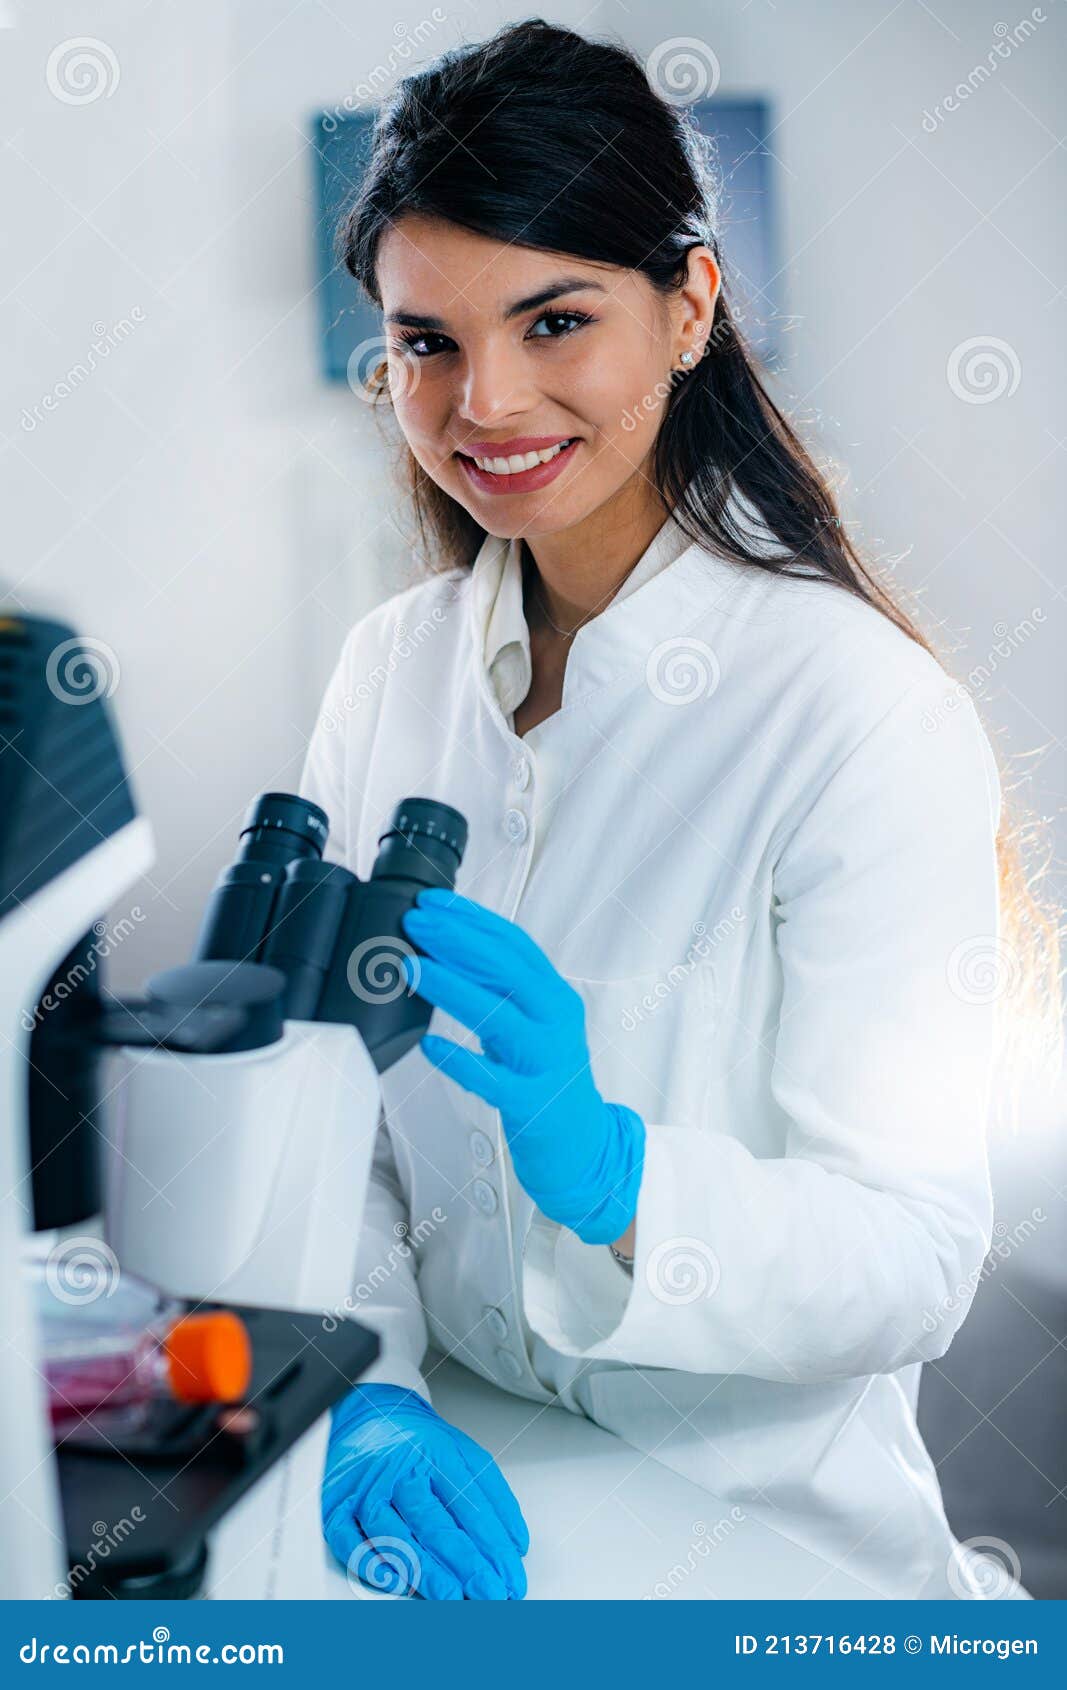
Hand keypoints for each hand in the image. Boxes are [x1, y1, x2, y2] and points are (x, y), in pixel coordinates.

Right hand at [321, 1383, 528, 1599]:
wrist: (365, 1412)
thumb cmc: (416, 1441)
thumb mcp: (462, 1452)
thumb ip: (491, 1494)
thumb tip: (514, 1542)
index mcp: (435, 1454)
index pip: (469, 1504)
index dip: (492, 1545)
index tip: (508, 1577)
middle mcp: (399, 1470)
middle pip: (434, 1521)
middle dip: (465, 1563)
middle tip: (488, 1593)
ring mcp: (365, 1487)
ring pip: (393, 1533)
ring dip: (423, 1570)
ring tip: (451, 1596)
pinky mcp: (336, 1504)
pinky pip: (348, 1539)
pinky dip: (371, 1563)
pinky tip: (395, 1582)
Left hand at [401, 888, 644, 1243]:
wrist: (585, 1146)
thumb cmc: (548, 1080)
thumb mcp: (531, 1025)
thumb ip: (499, 992)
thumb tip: (445, 953)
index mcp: (554, 996)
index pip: (513, 944)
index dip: (472, 918)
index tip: (432, 902)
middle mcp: (555, 1021)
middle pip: (507, 968)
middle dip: (457, 940)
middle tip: (414, 924)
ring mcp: (546, 1061)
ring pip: (498, 1015)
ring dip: (452, 987)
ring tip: (411, 968)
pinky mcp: (531, 1102)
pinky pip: (491, 1078)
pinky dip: (459, 1060)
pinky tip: (428, 1045)